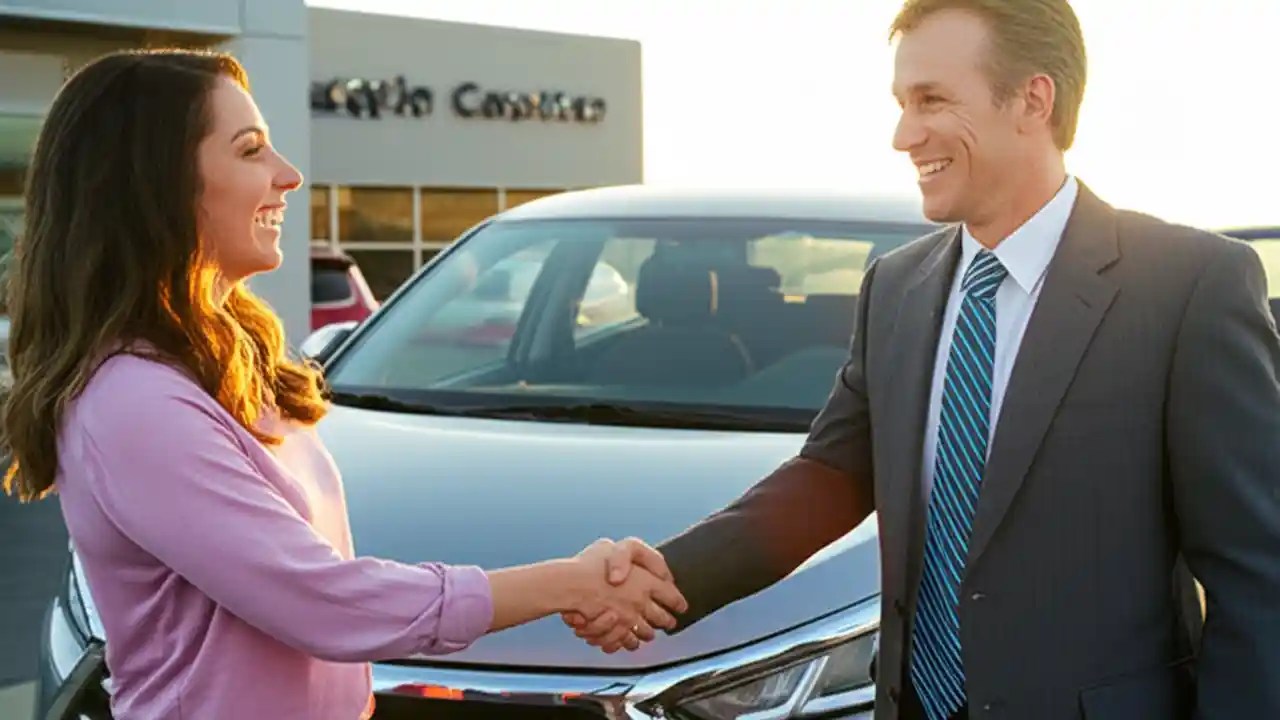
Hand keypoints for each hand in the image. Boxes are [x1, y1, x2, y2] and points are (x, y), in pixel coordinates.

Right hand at [562, 538, 686, 651]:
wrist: (570, 586)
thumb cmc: (588, 566)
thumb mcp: (610, 546)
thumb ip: (628, 553)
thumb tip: (632, 560)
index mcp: (646, 581)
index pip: (671, 595)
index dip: (678, 602)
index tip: (681, 606)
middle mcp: (641, 602)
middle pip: (661, 617)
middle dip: (667, 621)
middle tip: (670, 623)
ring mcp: (629, 618)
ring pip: (645, 631)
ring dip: (648, 633)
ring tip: (650, 634)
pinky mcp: (614, 631)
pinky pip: (627, 641)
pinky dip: (629, 642)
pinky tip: (630, 642)